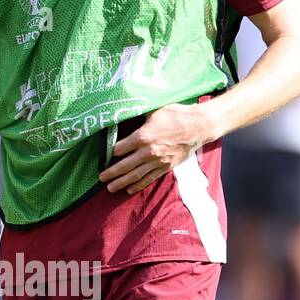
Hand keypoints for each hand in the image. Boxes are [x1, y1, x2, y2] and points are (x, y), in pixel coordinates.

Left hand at [98, 102, 217, 194]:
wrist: (199, 126)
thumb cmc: (176, 115)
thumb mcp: (154, 110)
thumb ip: (138, 115)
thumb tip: (124, 111)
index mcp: (143, 136)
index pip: (121, 148)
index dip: (111, 152)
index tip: (104, 155)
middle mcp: (149, 151)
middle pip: (125, 165)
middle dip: (112, 172)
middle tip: (101, 178)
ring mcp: (158, 161)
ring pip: (136, 175)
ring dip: (122, 183)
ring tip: (110, 188)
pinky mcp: (166, 167)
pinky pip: (149, 178)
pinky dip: (138, 185)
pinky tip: (129, 190)